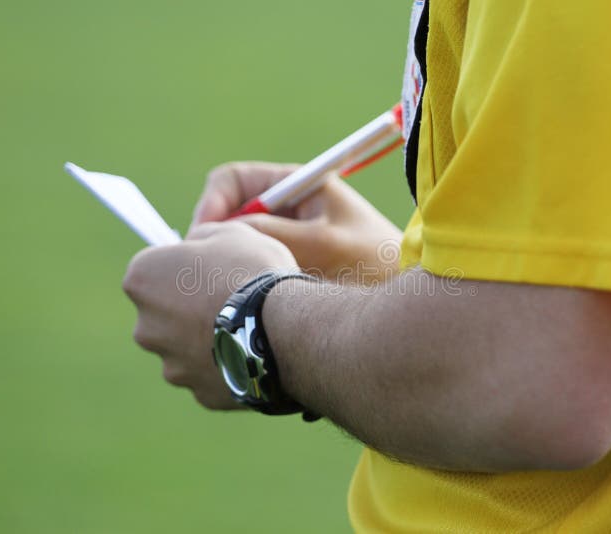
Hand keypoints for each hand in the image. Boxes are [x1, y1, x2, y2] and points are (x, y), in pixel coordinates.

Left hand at [122, 222, 297, 408]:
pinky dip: (227, 365)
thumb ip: (202, 237)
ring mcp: (171, 364)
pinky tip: (253, 353)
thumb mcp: (229, 232)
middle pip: (164, 314)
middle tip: (229, 299)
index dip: (182, 265)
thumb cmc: (253, 272)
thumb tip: (195, 246)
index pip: (152, 269)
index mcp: (142, 280)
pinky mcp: (199, 393)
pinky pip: (211, 375)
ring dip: (207, 339)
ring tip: (247, 329)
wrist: (284, 328)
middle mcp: (145, 327)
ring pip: (186, 349)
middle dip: (189, 308)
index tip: (209, 267)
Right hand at [190, 162, 403, 281]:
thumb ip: (267, 233)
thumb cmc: (375, 264)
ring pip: (238, 249)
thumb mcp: (319, 245)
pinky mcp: (289, 270)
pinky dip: (248, 287)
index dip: (211, 207)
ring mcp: (287, 239)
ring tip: (242, 295)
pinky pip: (252, 273)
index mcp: (297, 185)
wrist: (410, 298)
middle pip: (229, 217)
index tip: (201, 240)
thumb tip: (211, 235)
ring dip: (232, 268)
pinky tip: (258, 309)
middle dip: (217, 242)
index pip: (232, 182)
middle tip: (212, 276)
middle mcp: (288, 209)